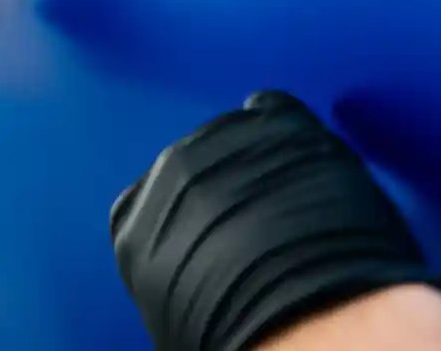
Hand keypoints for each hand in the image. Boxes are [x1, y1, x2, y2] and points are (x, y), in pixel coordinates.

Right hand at [110, 91, 440, 350]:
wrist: (303, 319)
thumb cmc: (240, 332)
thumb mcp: (177, 317)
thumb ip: (172, 276)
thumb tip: (194, 281)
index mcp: (134, 221)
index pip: (146, 205)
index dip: (182, 220)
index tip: (205, 238)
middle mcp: (170, 168)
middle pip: (192, 165)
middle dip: (222, 189)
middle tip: (260, 225)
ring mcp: (224, 140)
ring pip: (236, 136)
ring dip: (258, 160)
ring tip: (293, 200)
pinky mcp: (279, 123)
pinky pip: (275, 111)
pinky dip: (286, 130)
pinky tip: (306, 160)